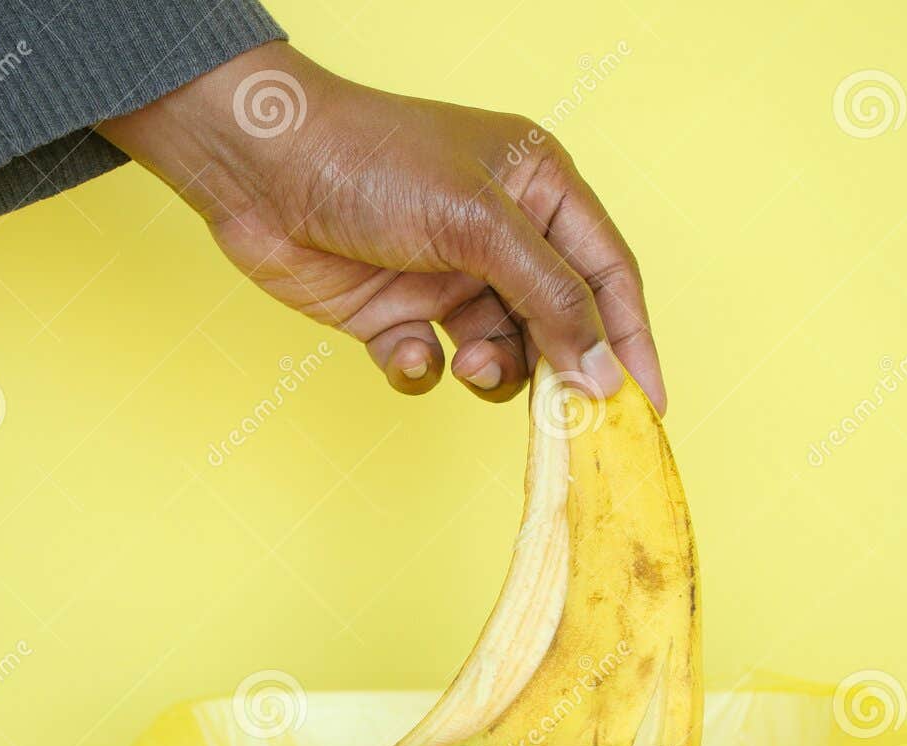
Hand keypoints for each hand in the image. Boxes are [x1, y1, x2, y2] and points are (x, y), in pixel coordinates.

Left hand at [99, 42, 664, 411]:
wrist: (257, 168)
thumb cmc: (373, 163)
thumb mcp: (480, 224)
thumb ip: (551, 298)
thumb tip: (603, 371)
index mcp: (539, 191)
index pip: (607, 276)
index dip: (632, 341)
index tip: (649, 406)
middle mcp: (500, 235)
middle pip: (557, 323)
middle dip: (558, 370)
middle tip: (564, 421)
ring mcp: (446, 276)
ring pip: (498, 353)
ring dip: (489, 371)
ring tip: (466, 363)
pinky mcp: (392, 311)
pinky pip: (430, 365)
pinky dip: (420, 370)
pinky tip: (399, 352)